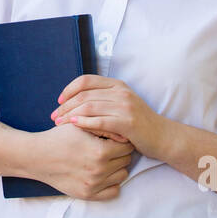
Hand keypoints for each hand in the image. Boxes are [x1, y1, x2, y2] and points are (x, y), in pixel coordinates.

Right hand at [32, 119, 133, 200]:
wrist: (38, 156)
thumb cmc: (59, 138)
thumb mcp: (81, 125)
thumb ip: (104, 127)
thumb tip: (124, 133)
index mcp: (100, 151)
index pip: (127, 146)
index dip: (122, 139)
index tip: (114, 137)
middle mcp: (99, 170)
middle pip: (126, 160)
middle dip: (120, 152)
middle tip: (109, 147)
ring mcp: (94, 184)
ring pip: (122, 175)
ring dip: (117, 167)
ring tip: (105, 159)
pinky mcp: (88, 194)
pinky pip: (114, 191)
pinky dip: (111, 182)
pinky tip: (102, 173)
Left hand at [51, 75, 169, 159]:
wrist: (163, 137)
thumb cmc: (138, 124)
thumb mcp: (122, 105)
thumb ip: (104, 100)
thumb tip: (77, 101)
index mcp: (117, 85)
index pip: (86, 80)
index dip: (69, 89)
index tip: (59, 102)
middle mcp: (120, 92)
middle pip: (84, 94)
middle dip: (65, 106)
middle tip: (53, 116)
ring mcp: (125, 106)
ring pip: (89, 106)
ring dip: (70, 115)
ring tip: (58, 123)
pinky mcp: (127, 122)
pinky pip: (100, 120)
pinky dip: (83, 123)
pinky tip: (73, 127)